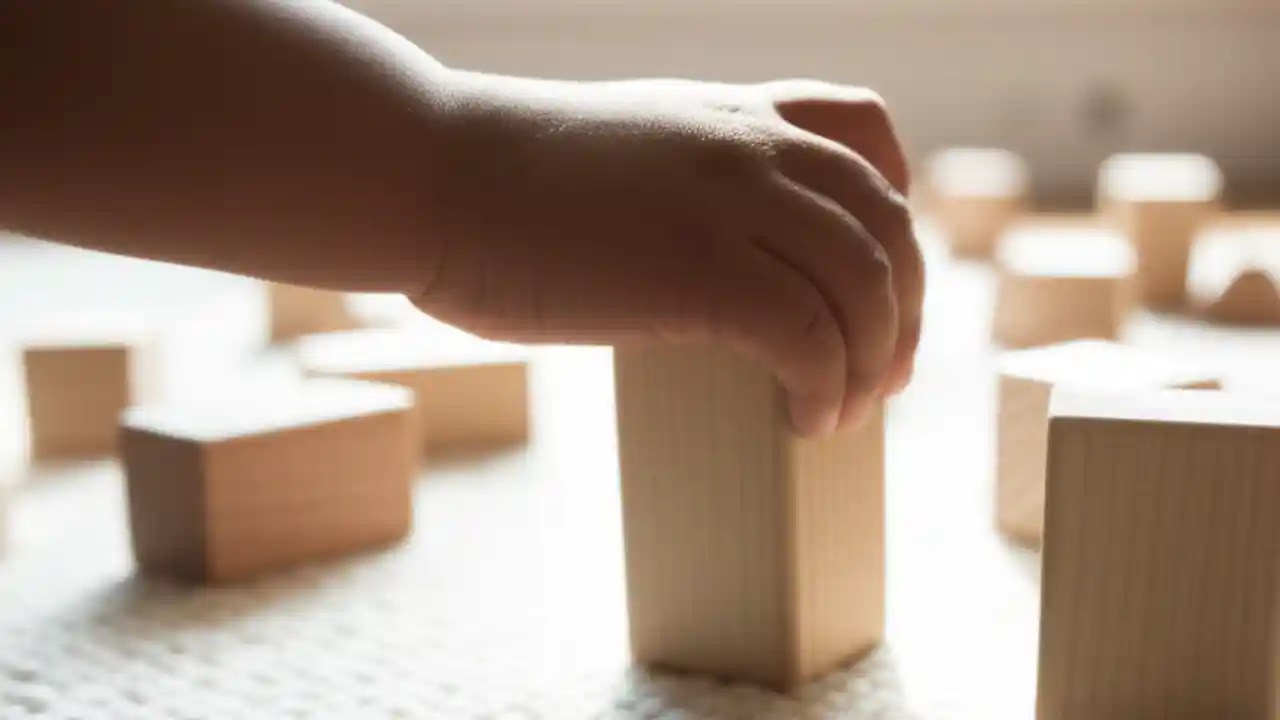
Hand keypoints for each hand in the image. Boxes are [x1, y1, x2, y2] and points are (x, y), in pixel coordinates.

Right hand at [414, 73, 922, 435]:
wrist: (428, 175)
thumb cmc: (494, 181)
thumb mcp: (617, 154)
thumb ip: (679, 184)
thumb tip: (698, 261)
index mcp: (732, 117)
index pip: (867, 134)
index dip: (897, 211)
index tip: (882, 279)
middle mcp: (749, 148)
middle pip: (888, 224)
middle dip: (904, 309)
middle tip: (885, 375)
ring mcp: (730, 204)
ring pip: (865, 284)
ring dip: (871, 362)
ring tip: (842, 413)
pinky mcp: (700, 270)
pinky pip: (810, 335)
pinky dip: (825, 387)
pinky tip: (803, 420)